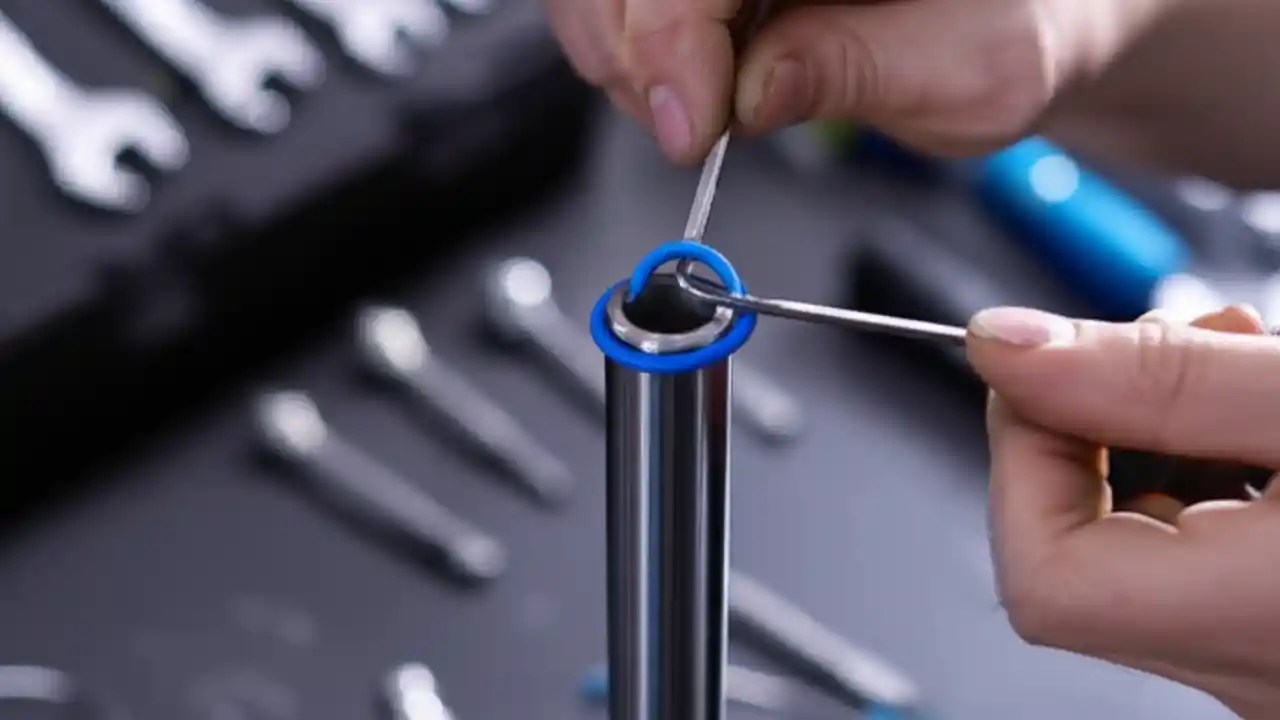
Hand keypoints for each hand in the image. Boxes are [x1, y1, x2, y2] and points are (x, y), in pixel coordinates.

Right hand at [540, 0, 1178, 164]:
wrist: (1039, 13)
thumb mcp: (973, 68)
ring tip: (693, 118)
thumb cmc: (1027, 21)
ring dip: (626, 60)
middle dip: (631, 52)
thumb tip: (746, 94)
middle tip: (684, 131)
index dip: (666, 38)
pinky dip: (637, 58)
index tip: (692, 127)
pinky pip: (632, 5)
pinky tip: (691, 90)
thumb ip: (855, 72)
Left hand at [966, 304, 1279, 717]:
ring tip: (1241, 365)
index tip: (1054, 366)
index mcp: (1252, 622)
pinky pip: (1201, 555)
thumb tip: (1004, 348)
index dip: (1022, 455)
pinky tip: (1258, 416)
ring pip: (1141, 545)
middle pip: (1079, 556)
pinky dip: (1210, 469)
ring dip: (1162, 435)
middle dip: (1098, 426)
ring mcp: (1271, 657)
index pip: (1040, 575)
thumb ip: (1158, 376)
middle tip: (1180, 344)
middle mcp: (1257, 669)